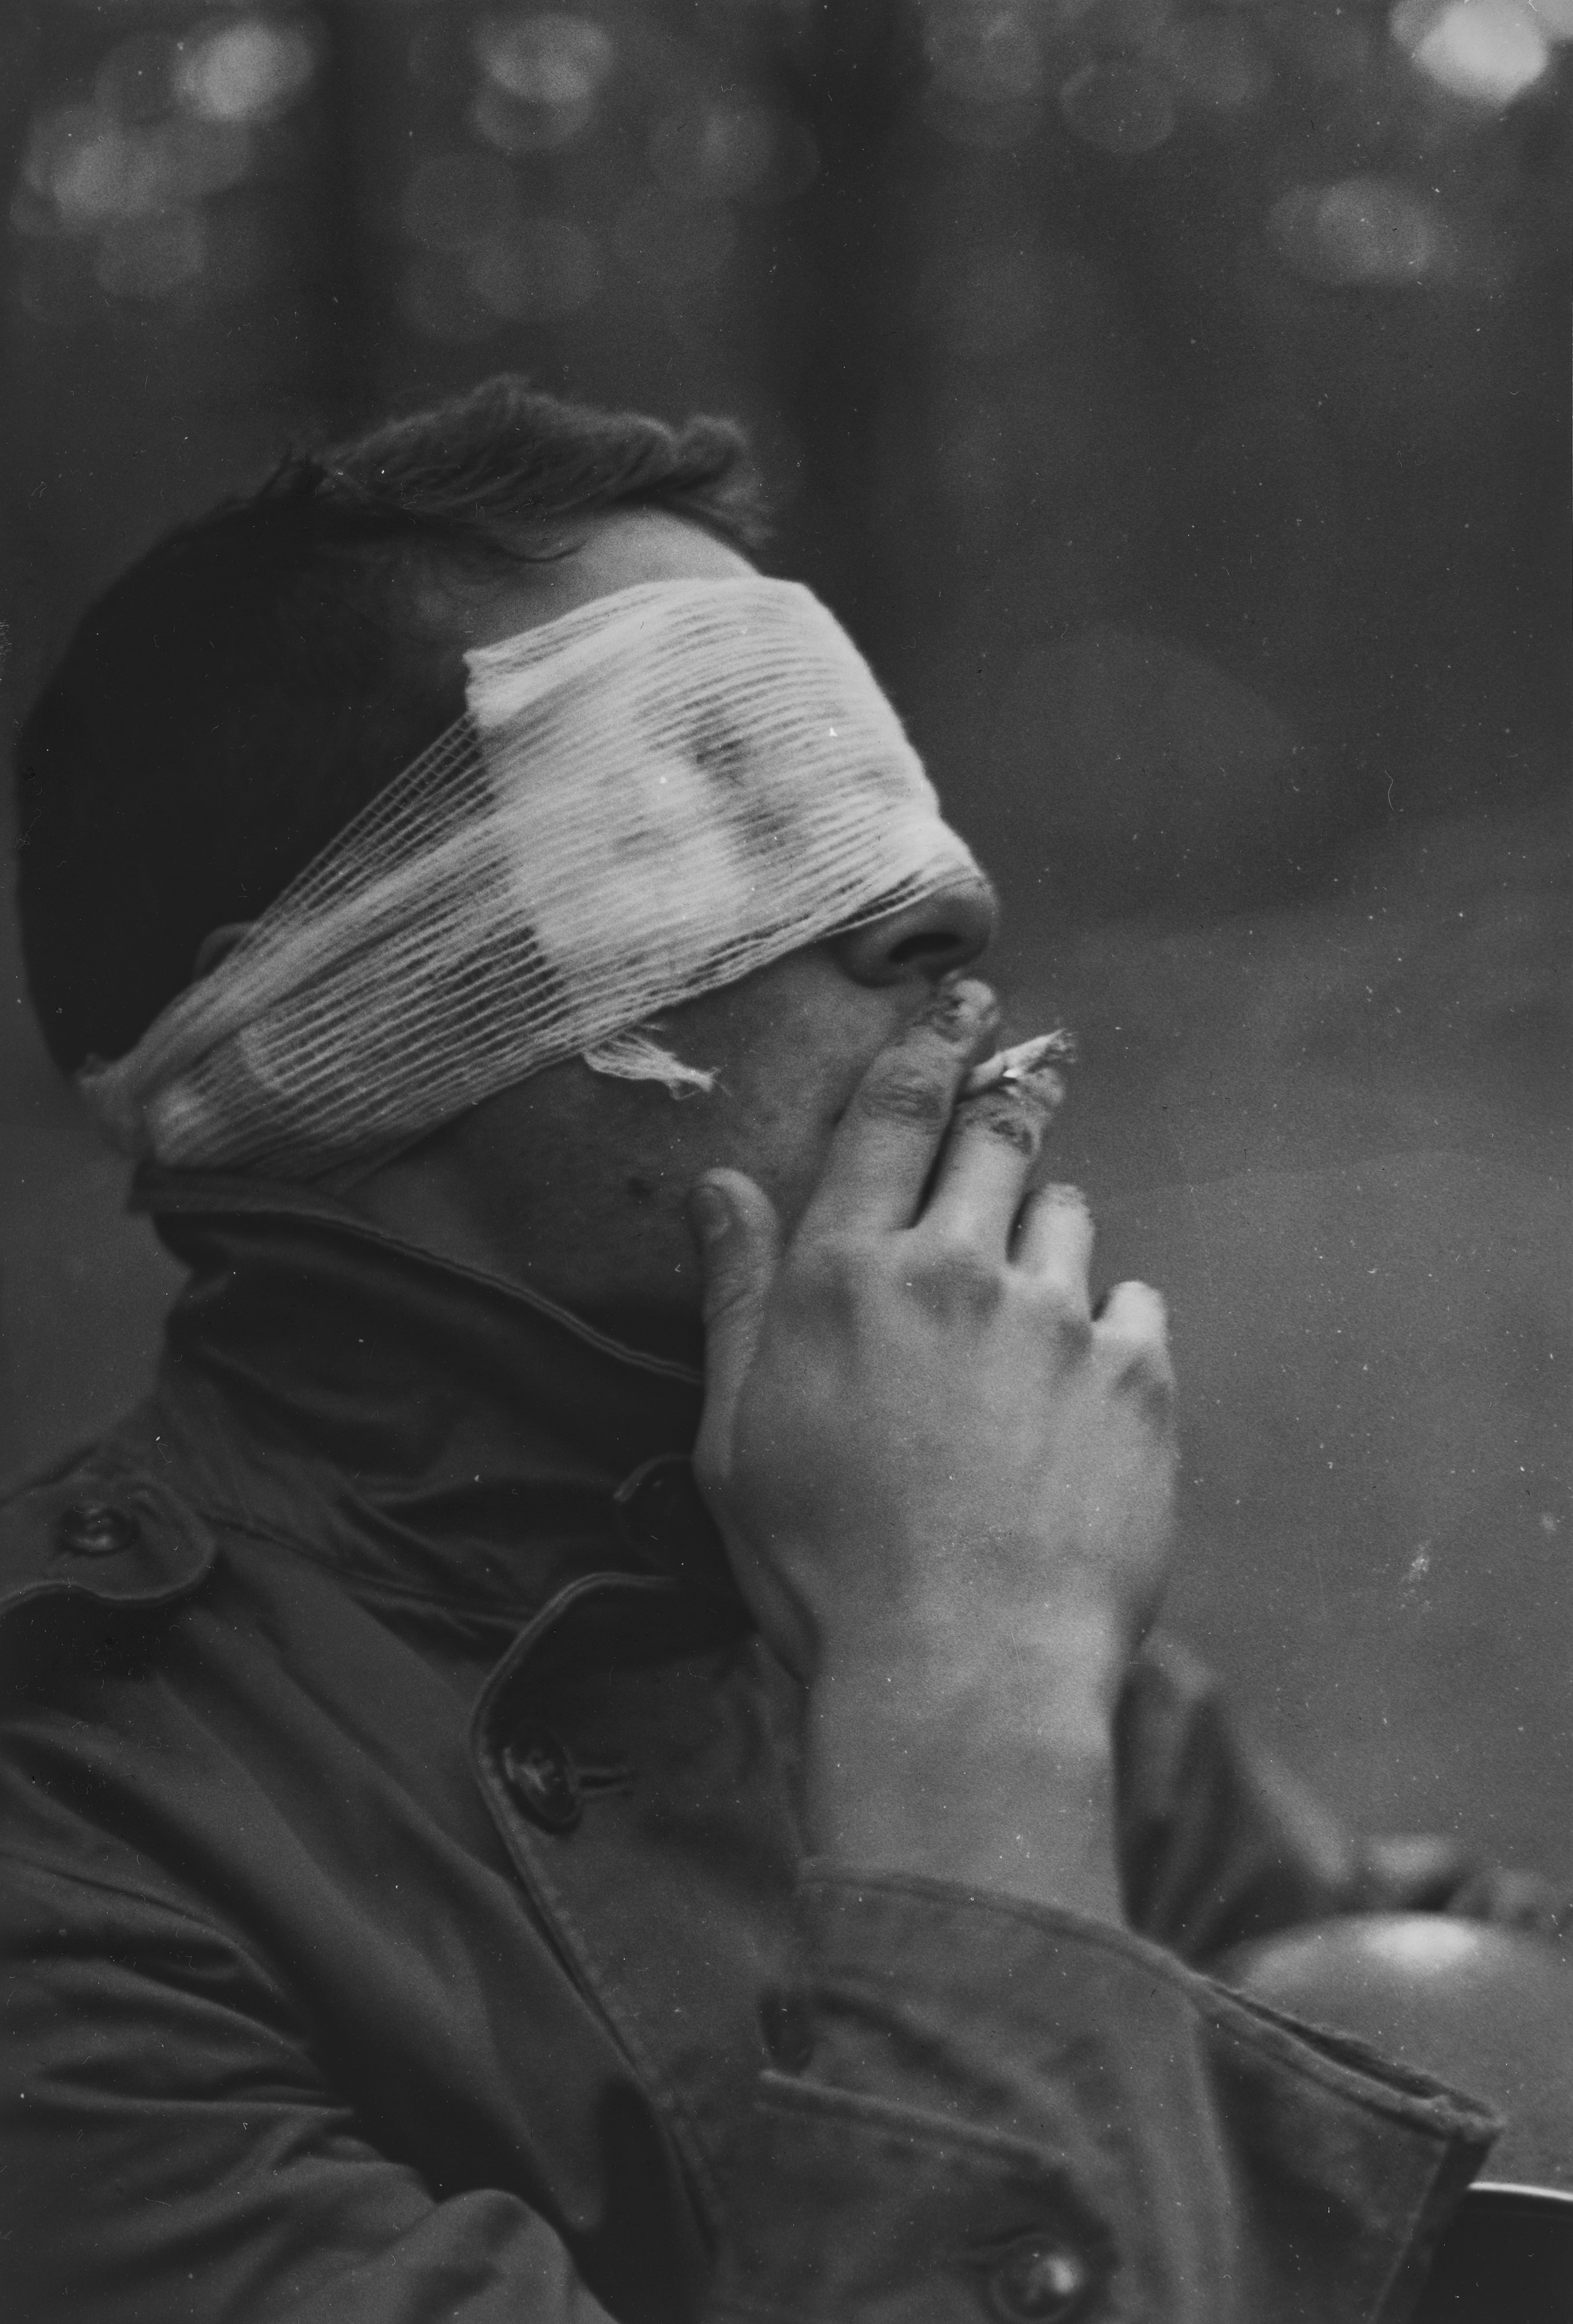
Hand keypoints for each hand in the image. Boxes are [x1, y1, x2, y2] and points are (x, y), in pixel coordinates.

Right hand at [688, 975, 1176, 1915]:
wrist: (963, 1668)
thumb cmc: (824, 1568)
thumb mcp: (734, 1437)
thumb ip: (737, 1296)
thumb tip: (722, 1188)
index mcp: (846, 1276)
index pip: (892, 1117)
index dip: (927, 1045)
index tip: (960, 1004)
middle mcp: (955, 1269)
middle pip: (996, 1135)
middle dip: (1010, 1096)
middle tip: (1026, 1075)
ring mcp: (1057, 1317)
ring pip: (1069, 1217)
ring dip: (1048, 1233)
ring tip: (1028, 1306)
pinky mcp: (1139, 1376)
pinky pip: (1137, 1304)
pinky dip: (1112, 1325)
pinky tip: (1082, 1386)